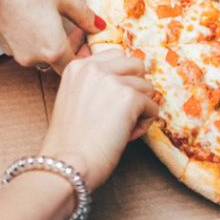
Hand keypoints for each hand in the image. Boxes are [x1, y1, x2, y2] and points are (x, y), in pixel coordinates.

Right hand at [0, 0, 105, 72]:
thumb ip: (83, 15)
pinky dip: (36, 38)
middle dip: (71, 46)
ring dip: (53, 41)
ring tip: (57, 19)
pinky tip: (37, 18)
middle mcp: (33, 58)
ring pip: (42, 54)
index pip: (77, 65)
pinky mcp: (5, 45)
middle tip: (78, 26)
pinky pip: (27, 47)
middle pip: (59, 61)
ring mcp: (17, 53)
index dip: (86, 54)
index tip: (89, 40)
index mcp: (52, 50)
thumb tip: (97, 25)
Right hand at [39, 48, 157, 189]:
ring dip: (141, 108)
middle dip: (136, 88)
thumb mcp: (73, 99)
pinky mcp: (129, 98)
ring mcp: (112, 81)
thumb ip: (94, 84)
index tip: (113, 101)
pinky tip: (126, 136)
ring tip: (122, 128)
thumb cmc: (69, 142)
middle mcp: (94, 68)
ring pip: (147, 87)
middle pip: (136, 65)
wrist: (67, 164)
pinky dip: (145, 123)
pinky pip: (152, 107)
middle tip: (123, 113)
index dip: (122, 78)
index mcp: (77, 66)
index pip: (116, 55)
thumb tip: (129, 81)